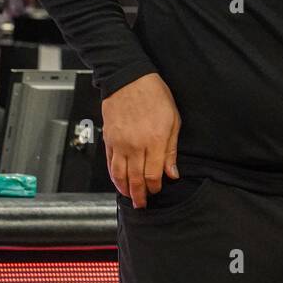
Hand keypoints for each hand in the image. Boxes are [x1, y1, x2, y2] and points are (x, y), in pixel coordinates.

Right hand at [102, 72, 179, 207]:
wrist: (128, 79)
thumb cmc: (154, 94)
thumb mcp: (173, 119)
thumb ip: (171, 148)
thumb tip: (172, 172)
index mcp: (155, 140)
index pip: (153, 174)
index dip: (155, 186)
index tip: (157, 189)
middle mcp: (136, 145)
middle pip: (136, 179)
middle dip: (140, 195)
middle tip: (142, 204)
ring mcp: (120, 143)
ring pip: (120, 174)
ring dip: (125, 189)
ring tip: (130, 197)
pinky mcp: (109, 139)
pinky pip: (110, 163)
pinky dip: (113, 176)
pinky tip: (118, 182)